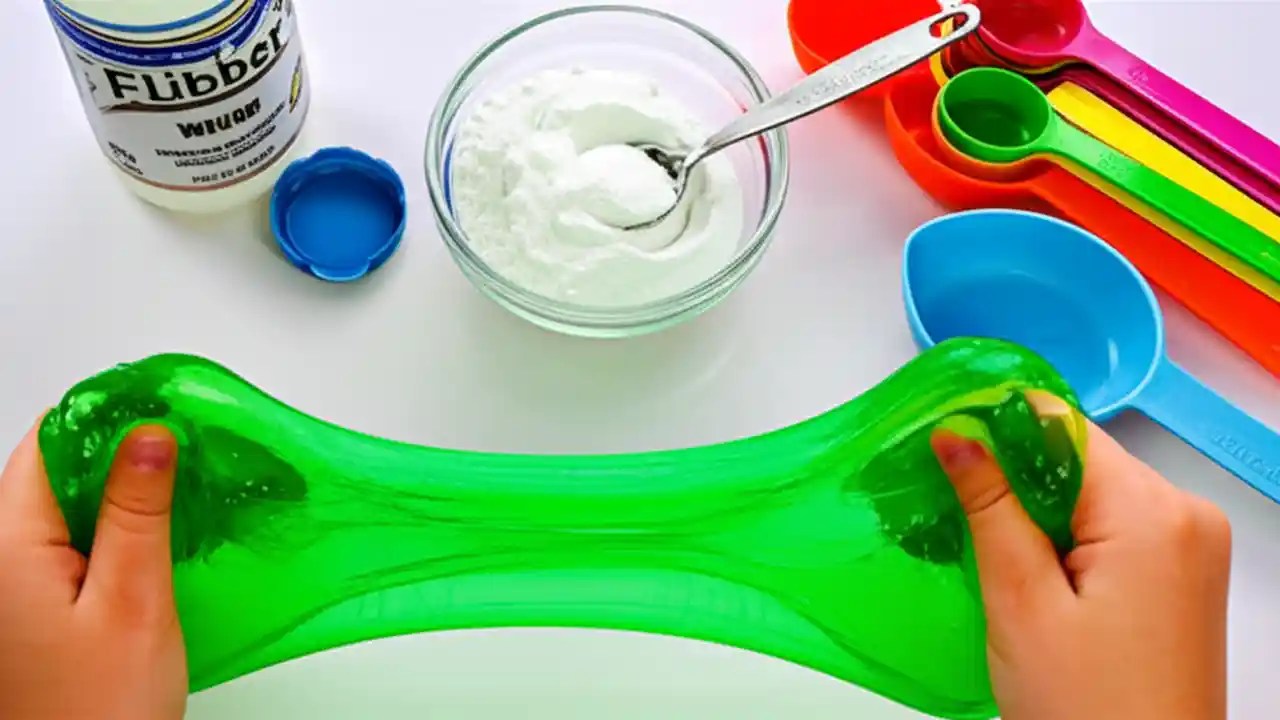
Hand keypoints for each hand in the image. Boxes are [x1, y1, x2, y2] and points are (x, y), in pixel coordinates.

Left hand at [0, 415, 186, 719]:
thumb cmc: (98, 712)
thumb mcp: (133, 601)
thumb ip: (137, 512)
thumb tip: (147, 434)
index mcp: (4, 548)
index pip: (47, 444)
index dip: (106, 415)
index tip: (166, 404)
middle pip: (54, 471)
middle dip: (122, 453)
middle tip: (191, 450)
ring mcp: (13, 588)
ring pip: (67, 508)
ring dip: (124, 494)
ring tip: (186, 492)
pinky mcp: (35, 611)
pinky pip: (73, 546)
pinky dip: (116, 531)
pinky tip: (159, 539)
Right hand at [932, 392, 1230, 719]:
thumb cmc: (1089, 713)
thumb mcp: (1020, 604)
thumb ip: (991, 507)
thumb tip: (959, 433)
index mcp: (1152, 514)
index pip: (1061, 426)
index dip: (994, 428)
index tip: (940, 447)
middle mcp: (1184, 517)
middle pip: (1077, 459)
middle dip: (1010, 479)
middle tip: (949, 513)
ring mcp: (1188, 548)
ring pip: (1089, 494)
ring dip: (1032, 513)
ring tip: (985, 556)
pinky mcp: (1180, 576)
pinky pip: (1111, 528)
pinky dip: (1063, 540)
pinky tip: (1025, 575)